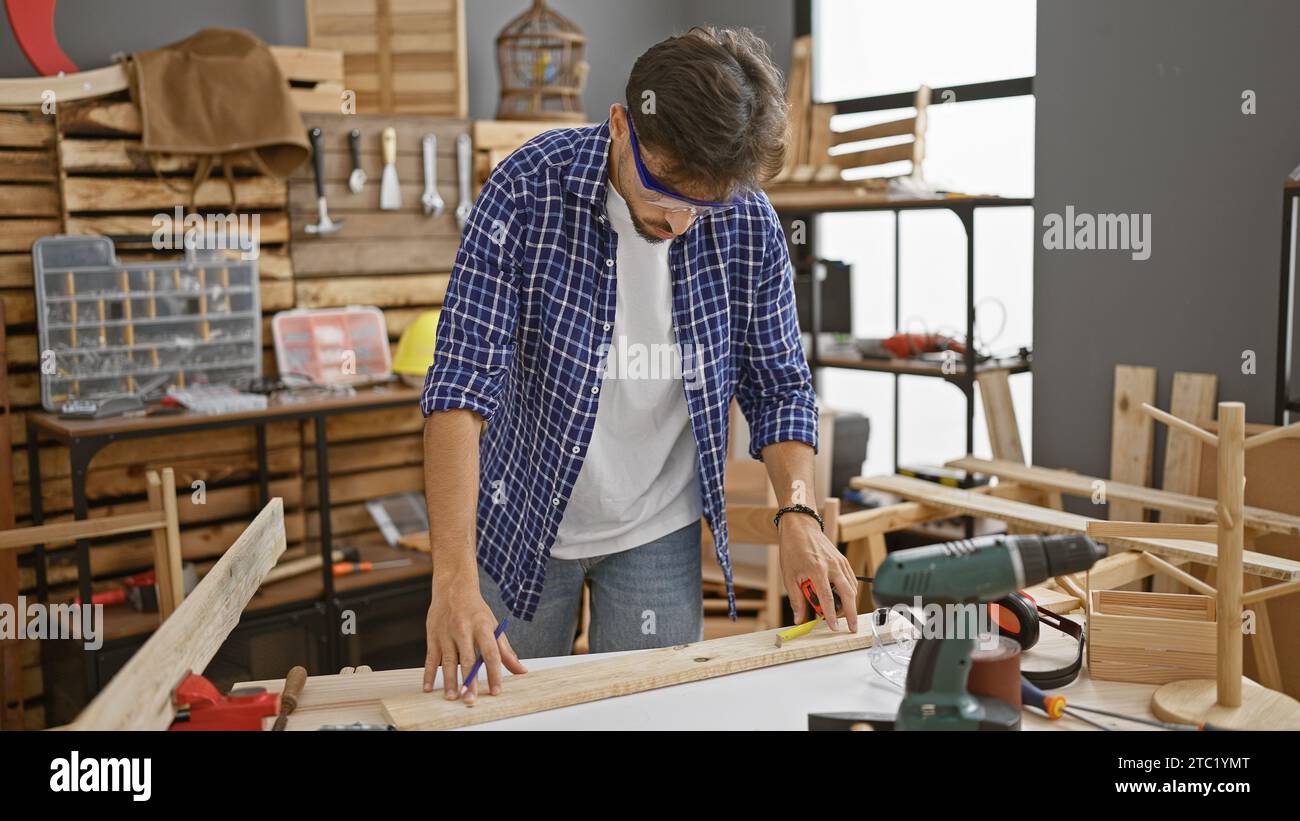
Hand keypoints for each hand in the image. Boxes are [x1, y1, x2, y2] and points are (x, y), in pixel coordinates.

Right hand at [423, 562, 526, 703]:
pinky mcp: (432, 636)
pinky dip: (428, 674)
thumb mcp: (493, 626)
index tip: (496, 691)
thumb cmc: (476, 611)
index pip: (491, 653)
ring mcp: (447, 633)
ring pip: (448, 661)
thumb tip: (521, 670)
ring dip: (449, 681)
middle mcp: (464, 630)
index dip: (494, 673)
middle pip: (468, 659)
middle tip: (470, 699)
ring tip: (452, 697)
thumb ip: (506, 651)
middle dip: (469, 681)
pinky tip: (428, 688)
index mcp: (483, 627)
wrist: (453, 588)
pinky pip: (430, 658)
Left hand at [778, 513, 858, 631]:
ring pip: (852, 587)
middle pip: (848, 594)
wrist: (800, 528)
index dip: (831, 615)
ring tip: (846, 616)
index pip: (827, 598)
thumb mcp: (789, 576)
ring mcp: (840, 562)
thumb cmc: (792, 549)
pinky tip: (846, 600)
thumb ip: (796, 599)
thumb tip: (799, 618)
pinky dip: (850, 591)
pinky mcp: (842, 560)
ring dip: (851, 603)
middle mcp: (832, 566)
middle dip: (851, 613)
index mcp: (817, 569)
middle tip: (852, 628)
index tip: (834, 628)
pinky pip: (851, 579)